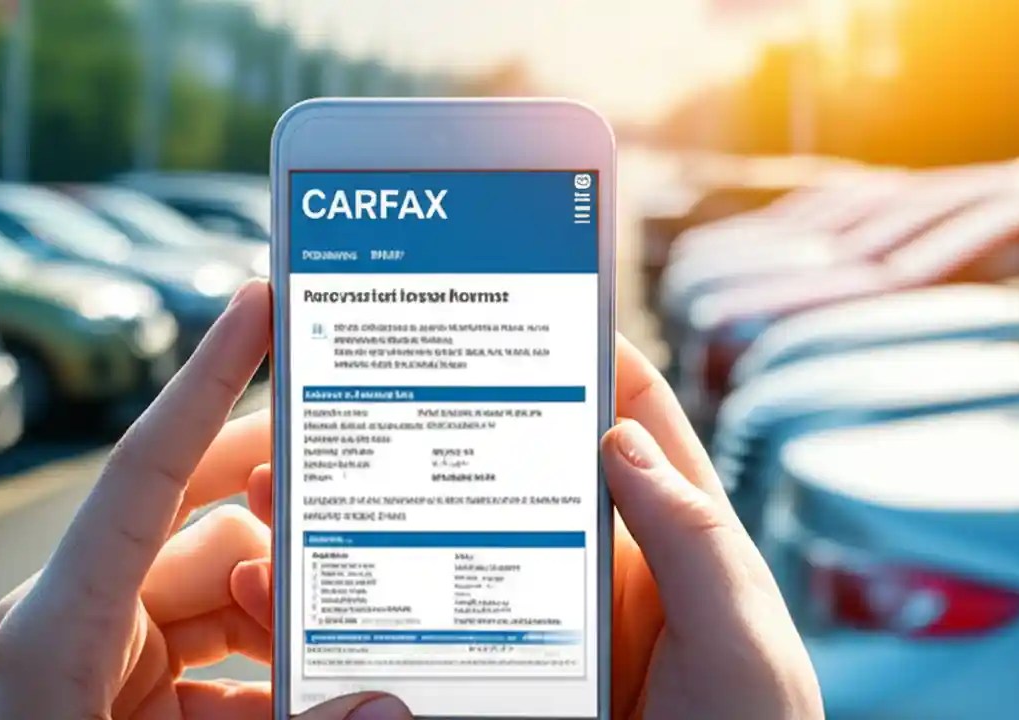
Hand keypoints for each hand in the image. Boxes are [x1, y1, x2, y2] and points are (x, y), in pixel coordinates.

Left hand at [0, 280, 411, 719]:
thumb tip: (387, 700)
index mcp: (56, 626)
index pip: (146, 471)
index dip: (206, 379)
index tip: (260, 305)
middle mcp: (79, 623)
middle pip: (205, 534)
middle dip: (290, 519)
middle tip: (374, 482)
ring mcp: (104, 662)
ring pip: (223, 600)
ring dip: (293, 615)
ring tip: (368, 630)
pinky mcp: (128, 698)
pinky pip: (218, 663)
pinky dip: (275, 676)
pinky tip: (330, 696)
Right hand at [240, 333, 822, 719]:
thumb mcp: (739, 641)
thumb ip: (690, 541)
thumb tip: (617, 435)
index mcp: (661, 540)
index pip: (621, 421)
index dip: (572, 354)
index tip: (503, 303)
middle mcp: (589, 570)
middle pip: (496, 477)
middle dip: (416, 434)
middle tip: (341, 398)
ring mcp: (533, 626)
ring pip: (433, 553)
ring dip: (356, 521)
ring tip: (280, 493)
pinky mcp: (485, 677)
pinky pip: (408, 634)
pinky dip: (345, 616)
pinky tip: (287, 600)